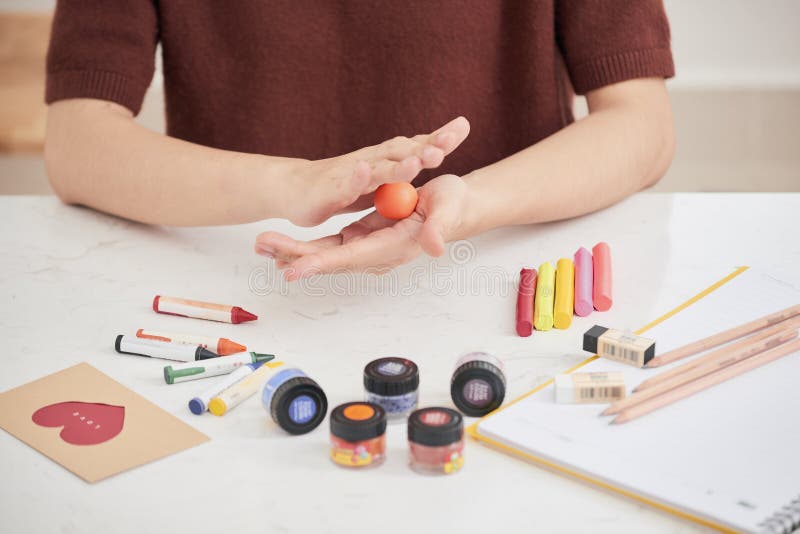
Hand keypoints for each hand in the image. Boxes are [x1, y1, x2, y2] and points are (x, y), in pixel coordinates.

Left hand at [255, 174, 472, 278]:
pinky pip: (330, 246)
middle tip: (261, 246)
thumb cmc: (454, 205)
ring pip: (326, 254)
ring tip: (261, 244)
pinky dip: (306, 247)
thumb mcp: (449, 209)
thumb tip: (435, 247)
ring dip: (293, 252)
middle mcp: (377, 251)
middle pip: (330, 259)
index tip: (293, 269)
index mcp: (394, 245)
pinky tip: (283, 245)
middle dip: (295, 255)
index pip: (351, 257)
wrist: (456, 206)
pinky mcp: (364, 235)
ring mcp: (368, 245)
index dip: (322, 263)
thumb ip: (440, 227)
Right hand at [281, 117, 469, 226]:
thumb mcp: (381, 180)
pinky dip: (355, 176)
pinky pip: (346, 182)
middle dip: (426, 146)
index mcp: (386, 160)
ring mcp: (352, 173)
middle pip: (402, 150)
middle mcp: (372, 160)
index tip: (463, 126)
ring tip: (417, 161)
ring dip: (397, 164)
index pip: (416, 145)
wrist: (296, 188)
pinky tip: (365, 170)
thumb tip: (435, 154)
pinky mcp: (333, 189)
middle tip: (449, 141)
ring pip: (379, 167)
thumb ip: (406, 170)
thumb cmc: (342, 184)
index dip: (439, 137)